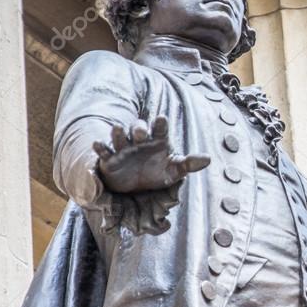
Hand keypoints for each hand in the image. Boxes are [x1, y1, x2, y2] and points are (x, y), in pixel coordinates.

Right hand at [93, 116, 209, 193]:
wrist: (137, 187)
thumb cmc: (157, 173)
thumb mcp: (174, 171)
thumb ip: (189, 164)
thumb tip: (208, 159)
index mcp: (157, 141)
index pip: (160, 129)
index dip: (159, 124)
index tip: (161, 119)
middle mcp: (139, 141)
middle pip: (138, 129)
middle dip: (139, 128)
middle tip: (140, 131)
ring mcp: (124, 149)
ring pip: (120, 137)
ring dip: (118, 133)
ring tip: (117, 129)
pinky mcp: (110, 160)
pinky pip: (104, 152)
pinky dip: (100, 147)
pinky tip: (98, 144)